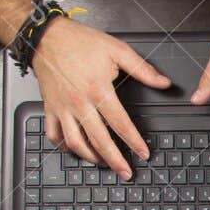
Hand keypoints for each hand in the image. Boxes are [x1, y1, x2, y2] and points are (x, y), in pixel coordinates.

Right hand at [31, 18, 171, 177]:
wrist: (46, 36)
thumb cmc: (80, 42)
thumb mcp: (116, 49)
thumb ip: (142, 69)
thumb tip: (163, 82)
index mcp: (98, 90)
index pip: (121, 124)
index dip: (134, 142)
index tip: (143, 154)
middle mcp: (79, 103)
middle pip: (99, 140)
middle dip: (114, 161)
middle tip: (125, 172)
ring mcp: (63, 108)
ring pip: (75, 142)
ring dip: (90, 158)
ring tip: (103, 164)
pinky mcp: (50, 108)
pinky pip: (54, 134)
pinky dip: (63, 147)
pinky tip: (74, 150)